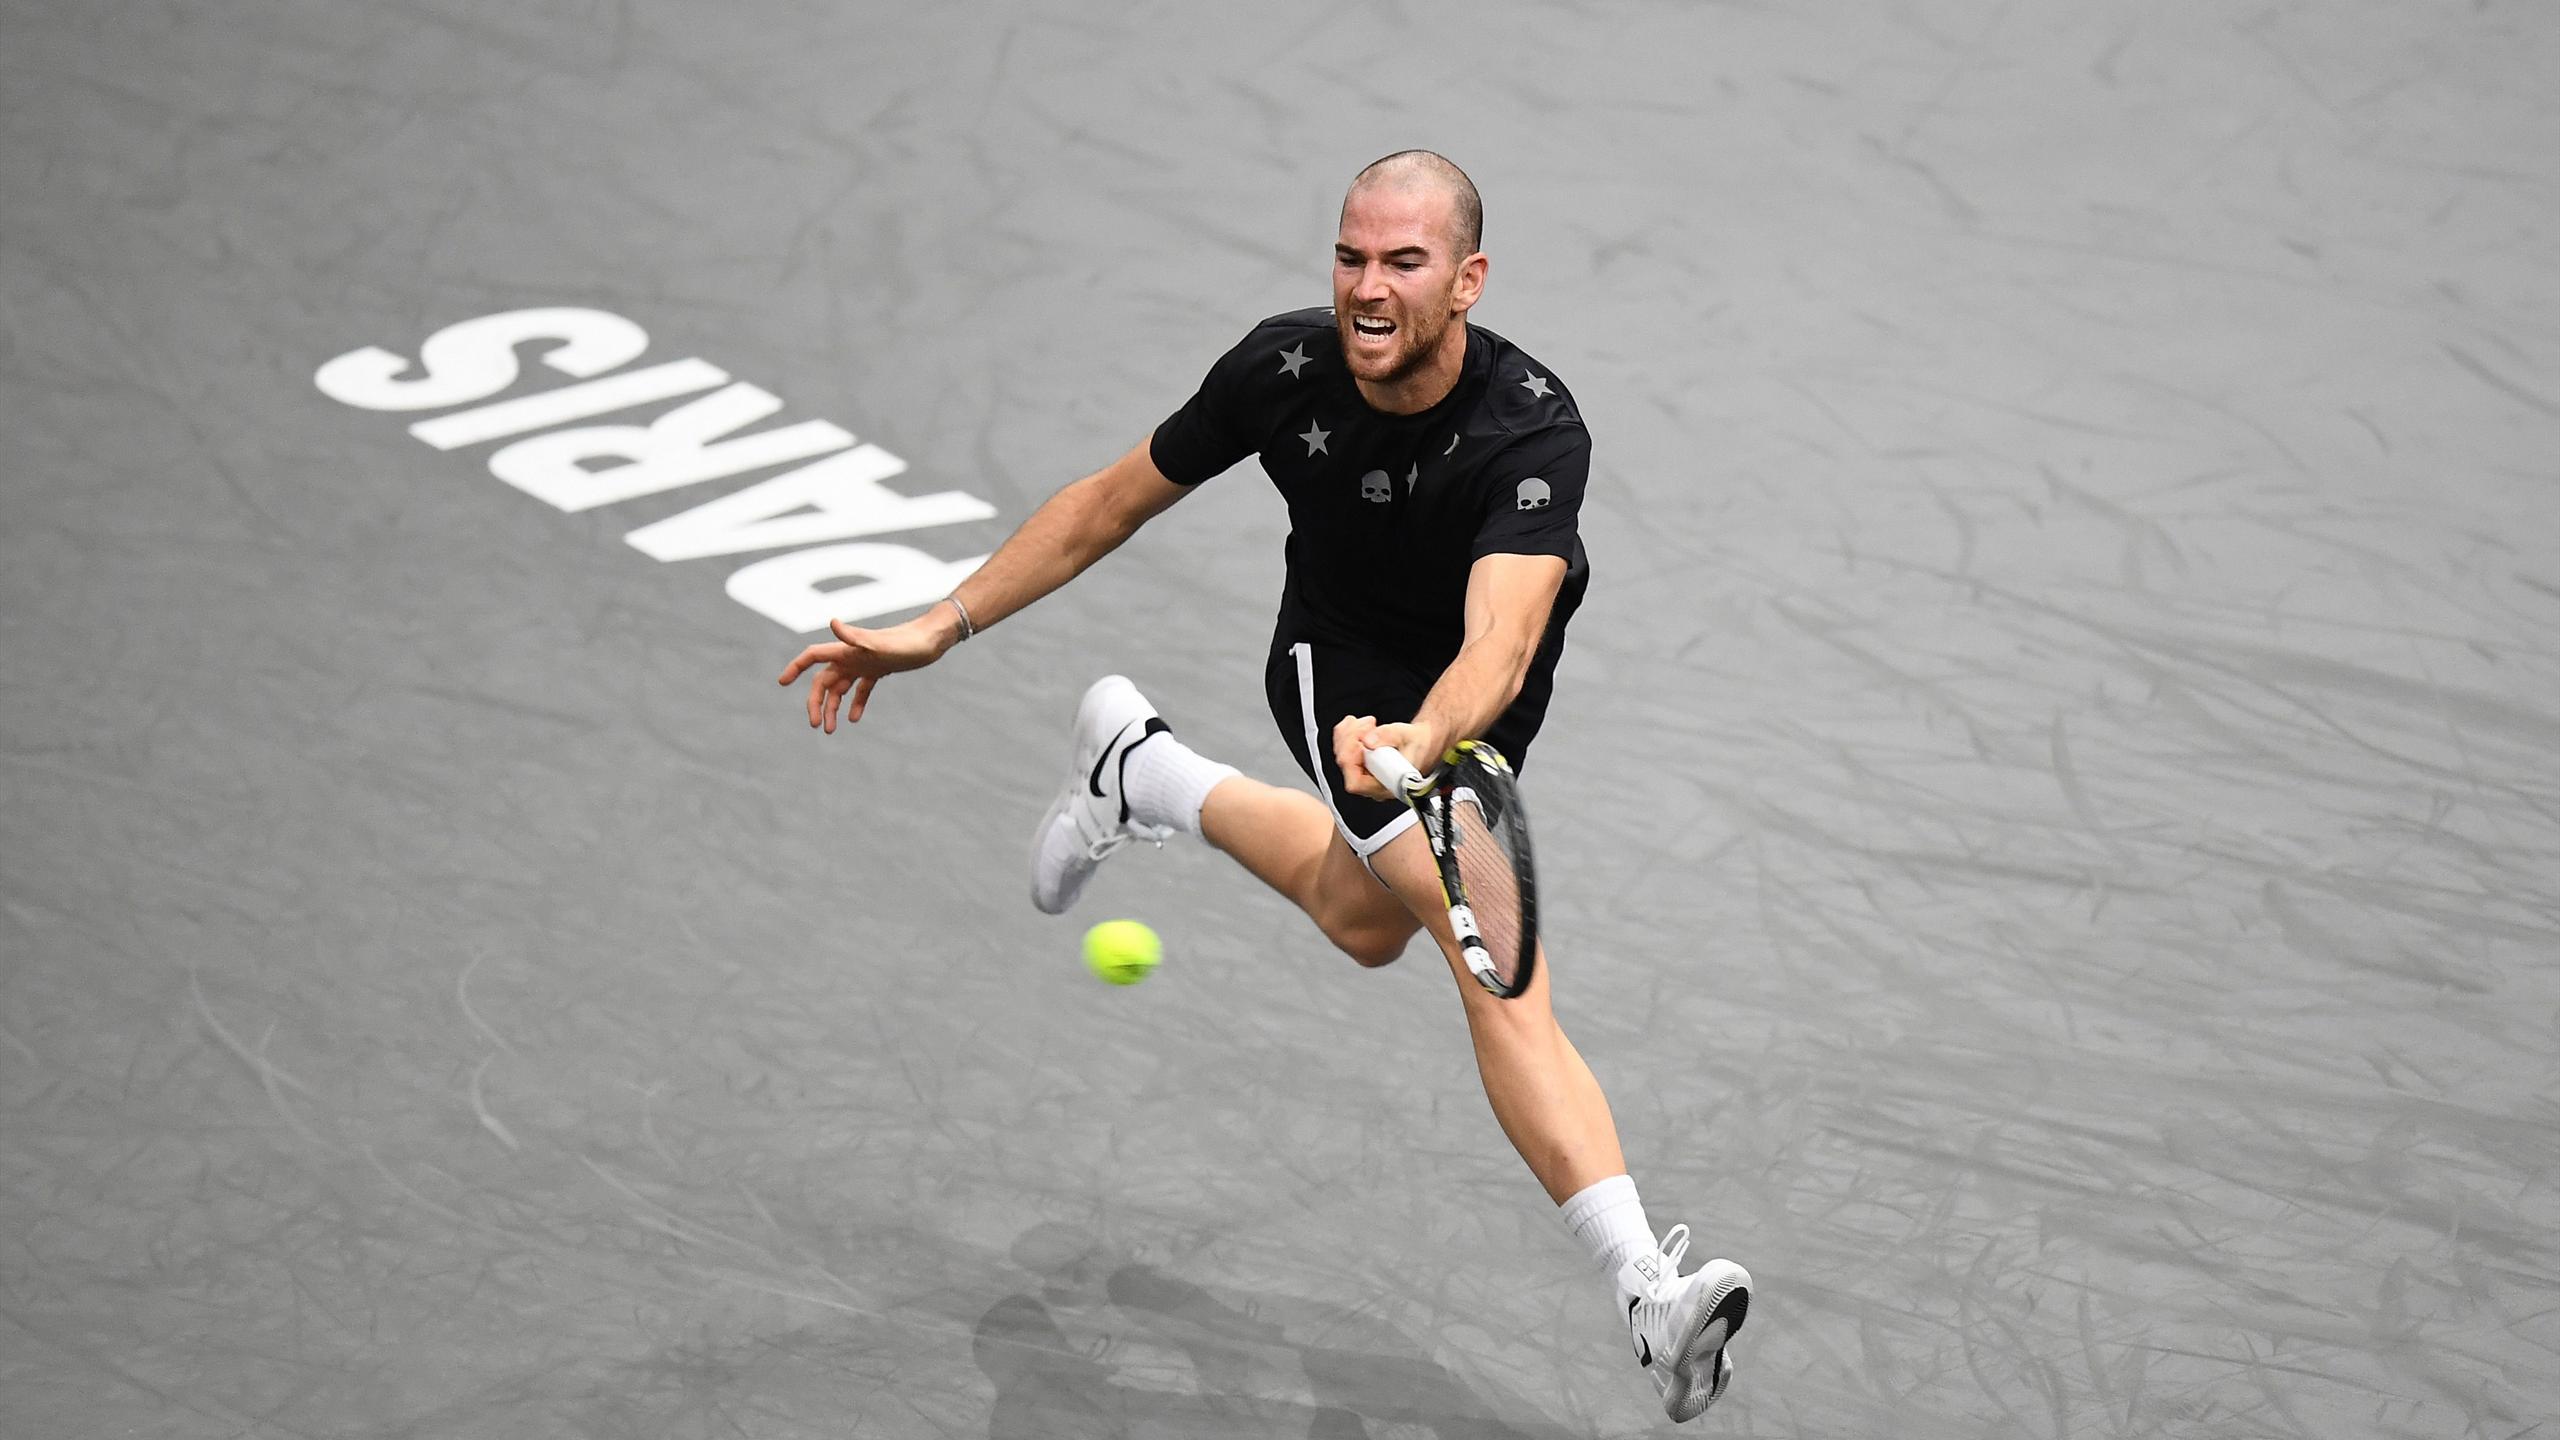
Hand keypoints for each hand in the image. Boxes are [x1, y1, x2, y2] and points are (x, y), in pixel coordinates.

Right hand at [778, 614, 952, 732]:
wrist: (932, 640)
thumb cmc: (906, 641)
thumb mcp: (879, 644)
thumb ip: (854, 636)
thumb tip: (832, 622)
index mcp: (845, 650)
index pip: (812, 657)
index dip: (795, 668)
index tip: (781, 682)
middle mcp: (851, 656)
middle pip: (823, 681)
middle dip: (816, 703)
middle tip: (816, 726)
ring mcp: (864, 663)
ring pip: (840, 688)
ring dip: (833, 708)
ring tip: (831, 730)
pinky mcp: (879, 670)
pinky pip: (861, 689)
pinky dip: (856, 703)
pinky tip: (854, 719)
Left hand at [1334, 715, 1435, 800]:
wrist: (1425, 741)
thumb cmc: (1421, 744)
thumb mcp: (1408, 736)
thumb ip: (1389, 736)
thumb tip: (1368, 741)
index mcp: (1388, 785)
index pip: (1356, 783)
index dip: (1352, 761)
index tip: (1361, 742)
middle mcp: (1374, 784)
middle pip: (1346, 767)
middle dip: (1351, 739)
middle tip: (1367, 726)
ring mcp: (1366, 774)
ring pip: (1343, 756)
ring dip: (1348, 734)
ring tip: (1367, 723)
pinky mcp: (1362, 764)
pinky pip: (1344, 751)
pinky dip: (1346, 733)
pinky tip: (1356, 724)